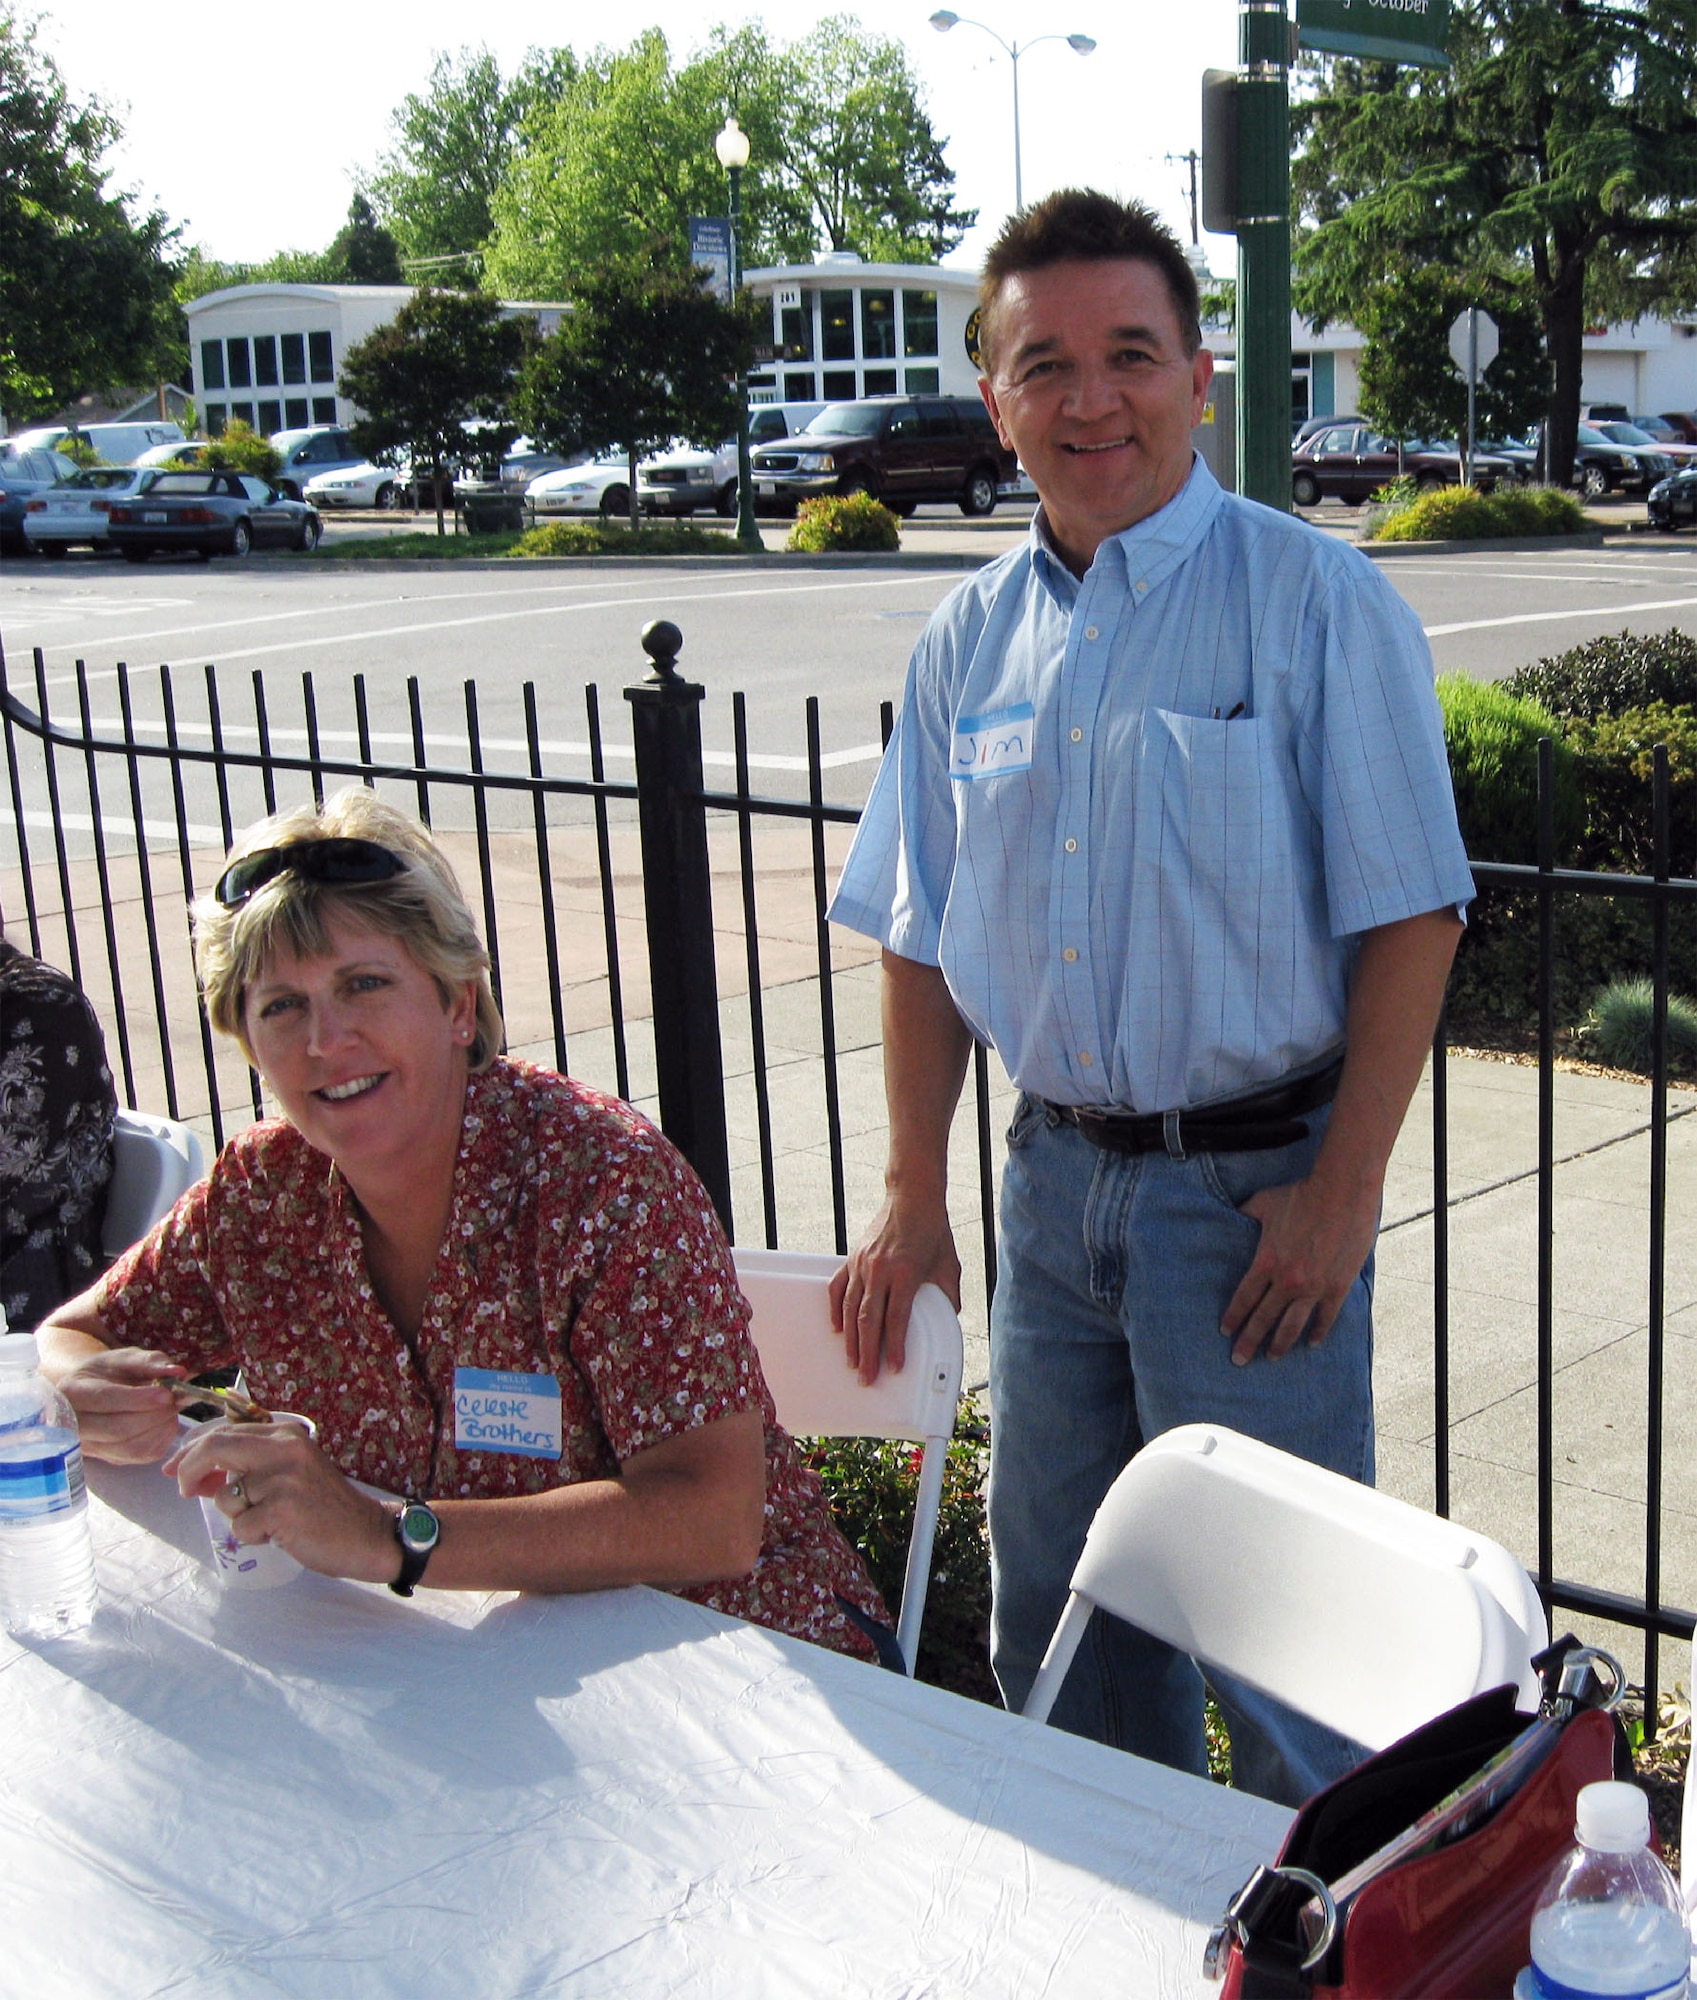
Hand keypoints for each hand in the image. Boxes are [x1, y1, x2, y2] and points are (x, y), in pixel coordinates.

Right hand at [56, 1347, 188, 1463]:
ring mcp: (93, 1447)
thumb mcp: (124, 1358)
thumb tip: (177, 1372)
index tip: (165, 1393)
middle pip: (118, 1429)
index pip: (104, 1399)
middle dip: (153, 1414)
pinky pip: (143, 1455)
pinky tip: (166, 1420)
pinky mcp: (112, 1459)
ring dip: (160, 1426)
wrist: (97, 1391)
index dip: (137, 1398)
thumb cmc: (110, 1372)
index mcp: (72, 1393)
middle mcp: (76, 1426)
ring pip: (132, 1447)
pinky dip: (163, 1437)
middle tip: (174, 1398)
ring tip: (170, 1407)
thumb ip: (148, 1361)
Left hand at [162, 1422, 397, 1583]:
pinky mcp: (282, 1508)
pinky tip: (280, 1534)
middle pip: (216, 1447)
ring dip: (238, 1516)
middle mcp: (286, 1447)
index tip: (175, 1468)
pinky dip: (253, 1536)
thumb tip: (198, 1475)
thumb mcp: (291, 1472)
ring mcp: (284, 1477)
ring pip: (227, 1496)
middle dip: (189, 1469)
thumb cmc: (325, 1506)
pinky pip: (241, 1526)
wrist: (367, 1533)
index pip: (225, 1430)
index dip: (192, 1449)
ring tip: (269, 1521)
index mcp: (287, 1434)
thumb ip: (251, 1466)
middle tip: (184, 1491)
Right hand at [830, 1193, 960, 1384]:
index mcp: (905, 1273)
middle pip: (869, 1321)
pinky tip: (837, 1328)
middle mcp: (880, 1270)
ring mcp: (862, 1264)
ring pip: (851, 1309)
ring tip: (852, 1361)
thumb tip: (949, 1318)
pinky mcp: (852, 1257)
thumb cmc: (932, 1228)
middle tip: (867, 1376)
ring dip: (850, 1339)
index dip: (895, 1346)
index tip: (895, 1366)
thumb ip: (947, 1293)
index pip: (897, 1319)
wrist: (912, 1196)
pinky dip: (836, 1310)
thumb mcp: (948, 1262)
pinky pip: (838, 1288)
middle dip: (867, 1353)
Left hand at [1220, 1176, 1378, 1365]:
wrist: (1341, 1193)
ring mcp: (1314, 1287)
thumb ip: (1245, 1214)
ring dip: (1280, 1345)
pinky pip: (1325, 1318)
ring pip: (1292, 1326)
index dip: (1234, 1317)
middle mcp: (1287, 1281)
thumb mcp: (1263, 1203)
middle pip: (1263, 1319)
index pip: (1244, 1298)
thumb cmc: (1300, 1195)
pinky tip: (1311, 1343)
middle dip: (1249, 1342)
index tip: (1226, 1332)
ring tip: (1272, 1357)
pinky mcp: (1338, 1287)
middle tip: (1238, 1361)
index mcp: (1266, 1261)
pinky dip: (1317, 1332)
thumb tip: (1230, 1215)